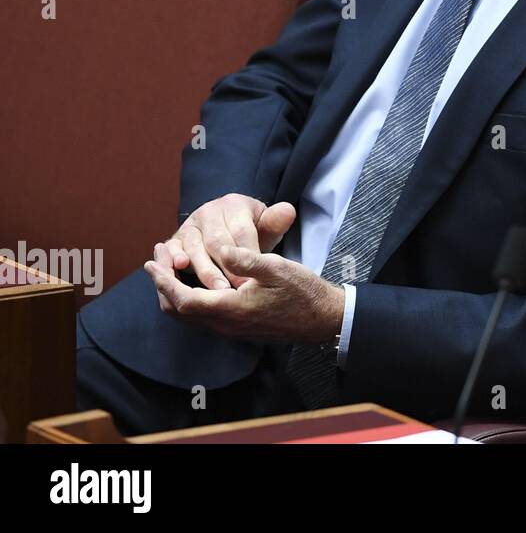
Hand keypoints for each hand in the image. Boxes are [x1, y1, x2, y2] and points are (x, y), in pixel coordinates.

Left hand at [145, 245, 344, 343]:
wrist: (321, 319)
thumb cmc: (302, 291)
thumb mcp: (278, 268)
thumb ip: (248, 259)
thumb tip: (223, 248)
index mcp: (231, 309)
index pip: (183, 299)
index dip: (163, 281)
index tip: (152, 261)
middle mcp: (225, 324)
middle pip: (178, 311)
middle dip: (162, 286)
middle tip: (157, 260)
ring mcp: (230, 329)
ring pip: (187, 316)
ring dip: (174, 292)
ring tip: (171, 268)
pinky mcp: (236, 328)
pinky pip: (200, 317)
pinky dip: (188, 299)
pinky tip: (195, 281)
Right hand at [160, 194, 296, 291]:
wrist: (230, 235)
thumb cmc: (254, 234)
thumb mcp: (268, 228)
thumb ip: (276, 222)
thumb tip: (288, 211)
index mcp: (234, 204)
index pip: (241, 230)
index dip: (248, 254)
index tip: (256, 276)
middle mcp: (209, 212)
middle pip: (216, 240)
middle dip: (227, 267)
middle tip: (237, 289)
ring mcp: (190, 225)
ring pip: (194, 247)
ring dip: (204, 270)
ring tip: (217, 291)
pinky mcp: (174, 239)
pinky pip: (171, 249)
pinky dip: (173, 259)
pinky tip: (180, 272)